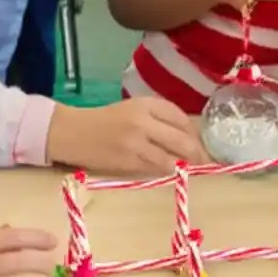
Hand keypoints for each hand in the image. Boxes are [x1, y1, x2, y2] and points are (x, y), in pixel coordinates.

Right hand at [46, 97, 210, 175]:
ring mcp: (136, 142)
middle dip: (197, 153)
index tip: (199, 142)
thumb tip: (187, 138)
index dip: (194, 132)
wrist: (72, 132)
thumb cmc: (104, 120)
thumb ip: (157, 118)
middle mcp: (143, 121)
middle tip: (205, 161)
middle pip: (181, 139)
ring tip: (191, 170)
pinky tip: (171, 172)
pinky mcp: (128, 161)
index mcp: (145, 104)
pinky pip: (156, 169)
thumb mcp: (132, 109)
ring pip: (172, 157)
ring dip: (185, 166)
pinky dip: (167, 171)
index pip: (180, 117)